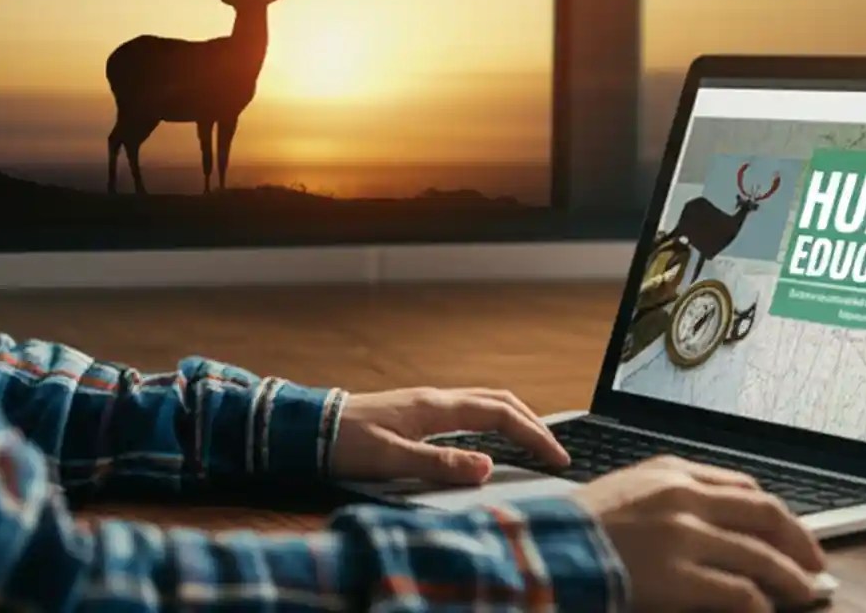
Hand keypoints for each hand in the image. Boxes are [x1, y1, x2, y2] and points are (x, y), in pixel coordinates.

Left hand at [329, 387, 569, 483]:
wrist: (309, 427)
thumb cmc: (345, 443)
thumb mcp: (391, 459)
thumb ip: (439, 464)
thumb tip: (487, 467)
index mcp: (435, 408)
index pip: (499, 414)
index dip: (533, 435)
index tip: (556, 457)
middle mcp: (436, 399)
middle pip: (499, 401)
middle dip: (533, 423)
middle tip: (556, 452)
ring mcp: (427, 402)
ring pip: (485, 401)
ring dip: (515, 418)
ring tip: (534, 443)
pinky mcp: (418, 411)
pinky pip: (469, 409)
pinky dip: (494, 419)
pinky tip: (492, 438)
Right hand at [572, 456, 826, 612]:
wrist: (544, 549)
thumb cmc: (577, 527)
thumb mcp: (627, 491)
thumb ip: (669, 497)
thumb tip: (713, 521)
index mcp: (671, 472)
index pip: (742, 486)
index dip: (774, 512)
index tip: (787, 530)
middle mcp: (684, 497)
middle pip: (764, 513)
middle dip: (799, 539)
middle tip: (815, 562)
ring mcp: (684, 537)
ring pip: (761, 555)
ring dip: (792, 577)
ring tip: (807, 591)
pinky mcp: (680, 577)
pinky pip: (739, 591)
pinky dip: (759, 602)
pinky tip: (766, 609)